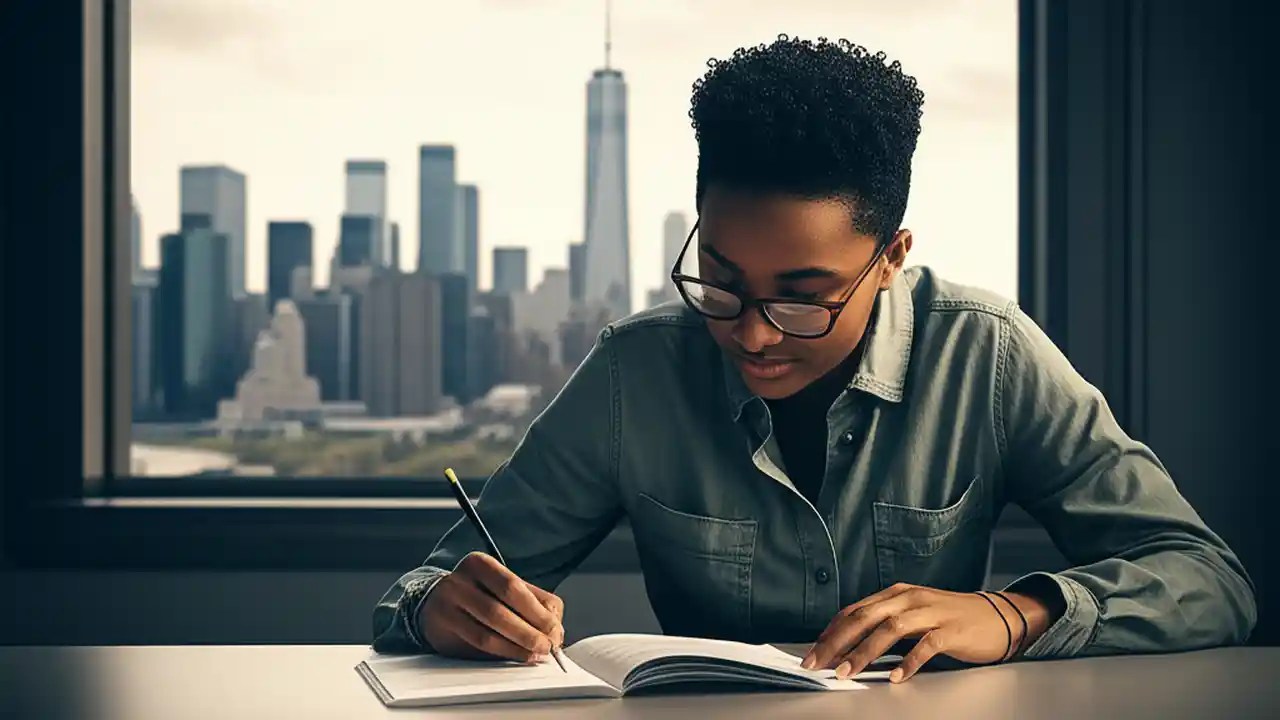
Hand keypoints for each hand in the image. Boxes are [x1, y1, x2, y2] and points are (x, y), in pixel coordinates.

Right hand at [420, 552, 565, 662]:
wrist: (435, 602)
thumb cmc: (479, 593)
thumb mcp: (505, 586)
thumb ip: (535, 601)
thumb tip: (555, 629)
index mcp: (479, 564)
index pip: (512, 587)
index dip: (536, 611)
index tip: (554, 629)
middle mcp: (459, 582)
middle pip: (499, 611)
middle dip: (529, 632)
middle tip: (547, 645)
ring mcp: (447, 607)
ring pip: (487, 633)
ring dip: (517, 647)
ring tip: (536, 653)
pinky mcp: (442, 631)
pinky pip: (477, 647)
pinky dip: (502, 653)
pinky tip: (517, 655)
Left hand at [802, 583, 1052, 682]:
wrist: (998, 616)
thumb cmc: (950, 619)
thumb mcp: (912, 614)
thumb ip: (883, 624)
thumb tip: (848, 644)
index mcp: (896, 595)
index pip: (854, 611)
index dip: (830, 632)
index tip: (812, 653)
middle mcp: (909, 599)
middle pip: (864, 618)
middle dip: (836, 642)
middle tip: (817, 664)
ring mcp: (931, 613)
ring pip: (889, 630)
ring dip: (864, 652)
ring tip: (846, 672)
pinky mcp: (951, 630)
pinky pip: (926, 646)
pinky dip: (909, 662)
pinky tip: (897, 677)